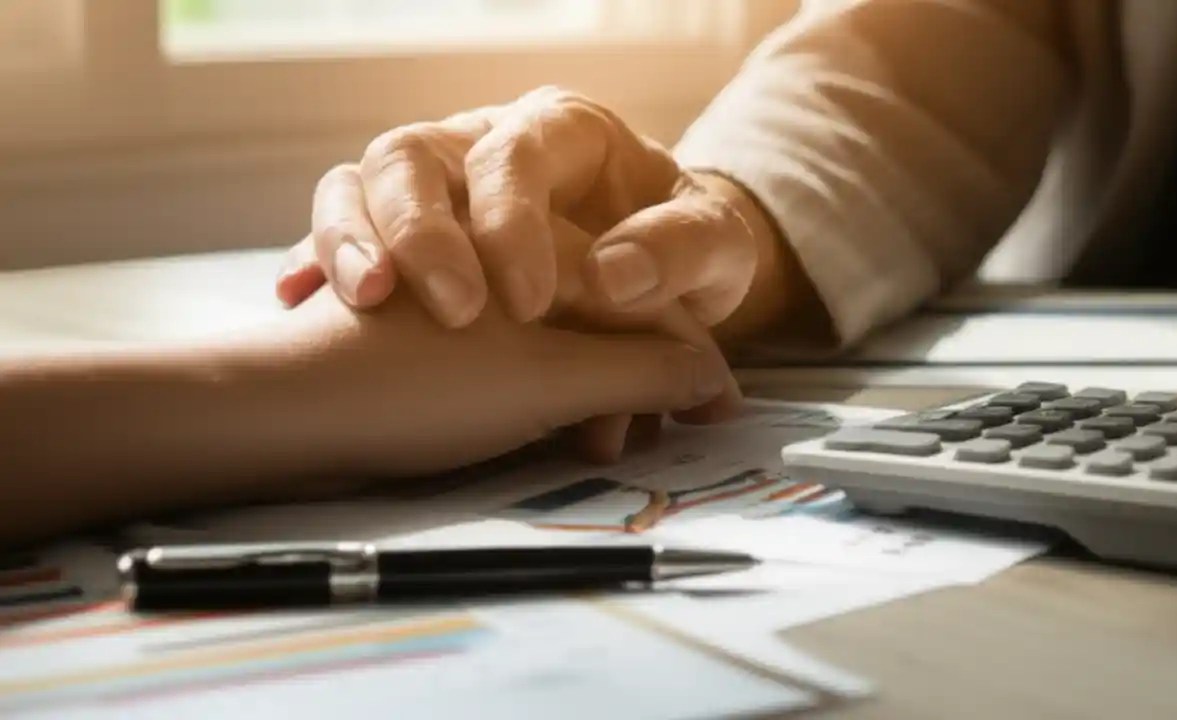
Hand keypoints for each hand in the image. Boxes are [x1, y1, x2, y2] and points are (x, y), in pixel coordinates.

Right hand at [275, 87, 759, 329]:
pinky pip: (336, 230)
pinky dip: (316, 260)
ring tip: (360, 299)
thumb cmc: (683, 256)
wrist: (656, 272)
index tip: (528, 303)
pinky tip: (298, 297)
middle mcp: (484, 145)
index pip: (516, 153)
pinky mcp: (396, 234)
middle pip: (414, 154)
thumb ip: (680, 255)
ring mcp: (432, 187)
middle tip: (451, 313)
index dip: (512, 221)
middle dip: (419, 229)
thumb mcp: (715, 252)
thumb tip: (613, 279)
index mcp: (562, 131)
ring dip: (349, 236)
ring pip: (359, 181)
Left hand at [285, 285, 730, 479]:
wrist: (283, 411)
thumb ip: (643, 372)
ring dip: (581, 394)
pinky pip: (513, 359)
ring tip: (590, 445)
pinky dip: (536, 398)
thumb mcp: (555, 381)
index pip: (642, 302)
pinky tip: (539, 432)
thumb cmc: (422, 384)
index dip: (686, 356)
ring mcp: (468, 289)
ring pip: (557, 340)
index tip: (716, 412)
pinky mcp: (434, 331)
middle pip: (602, 314)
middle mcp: (505, 253)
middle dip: (632, 376)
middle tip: (646, 438)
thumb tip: (713, 381)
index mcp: (540, 245)